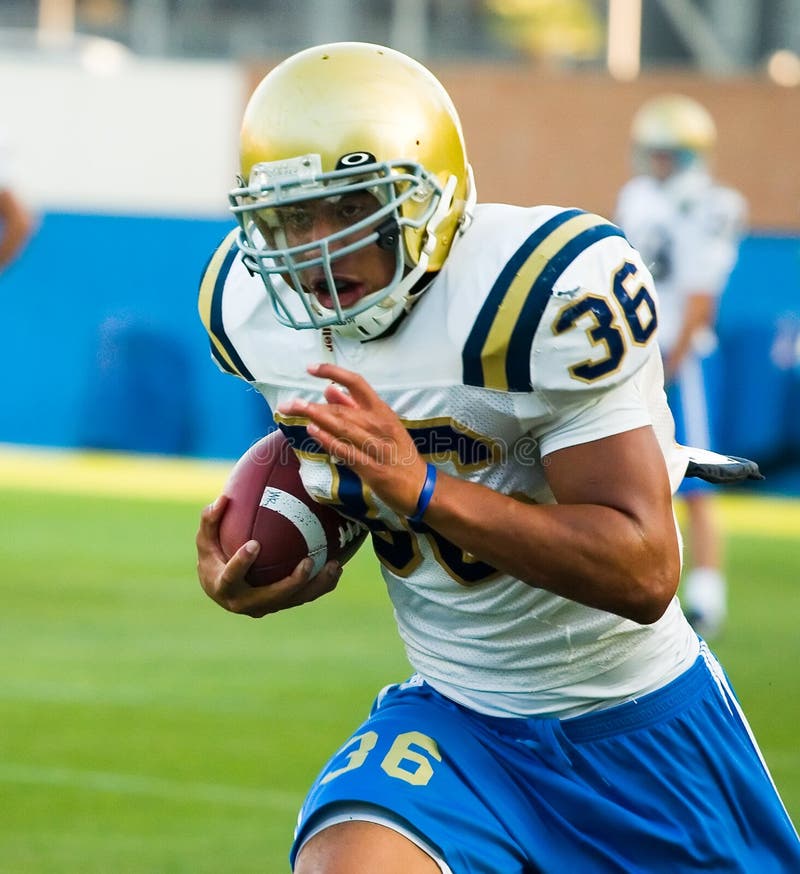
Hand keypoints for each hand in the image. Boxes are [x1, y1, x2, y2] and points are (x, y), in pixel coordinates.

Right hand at [196, 495, 342, 617]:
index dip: (242, 564)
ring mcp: (265, 607)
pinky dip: (321, 585)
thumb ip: (210, 520)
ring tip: (333, 566)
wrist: (221, 590)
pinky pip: (304, 597)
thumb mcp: (205, 541)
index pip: (231, 578)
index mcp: (223, 587)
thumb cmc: (213, 558)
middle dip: (291, 583)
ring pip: (294, 600)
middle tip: (307, 562)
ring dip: (315, 585)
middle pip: (272, 597)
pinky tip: (337, 567)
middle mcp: (245, 603)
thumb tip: (222, 498)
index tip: (254, 544)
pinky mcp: (280, 605)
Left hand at [277, 363, 428, 516]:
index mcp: (382, 411)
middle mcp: (380, 425)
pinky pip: (347, 451)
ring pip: (343, 427)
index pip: (357, 383)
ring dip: (317, 418)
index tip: (310, 369)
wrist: (421, 485)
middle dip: (313, 405)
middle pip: (342, 408)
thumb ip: (355, 408)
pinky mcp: (372, 468)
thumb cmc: (399, 453)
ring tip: (295, 410)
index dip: (333, 372)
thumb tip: (328, 390)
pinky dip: (329, 440)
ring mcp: (377, 447)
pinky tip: (313, 432)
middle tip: (288, 404)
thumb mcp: (382, 425)